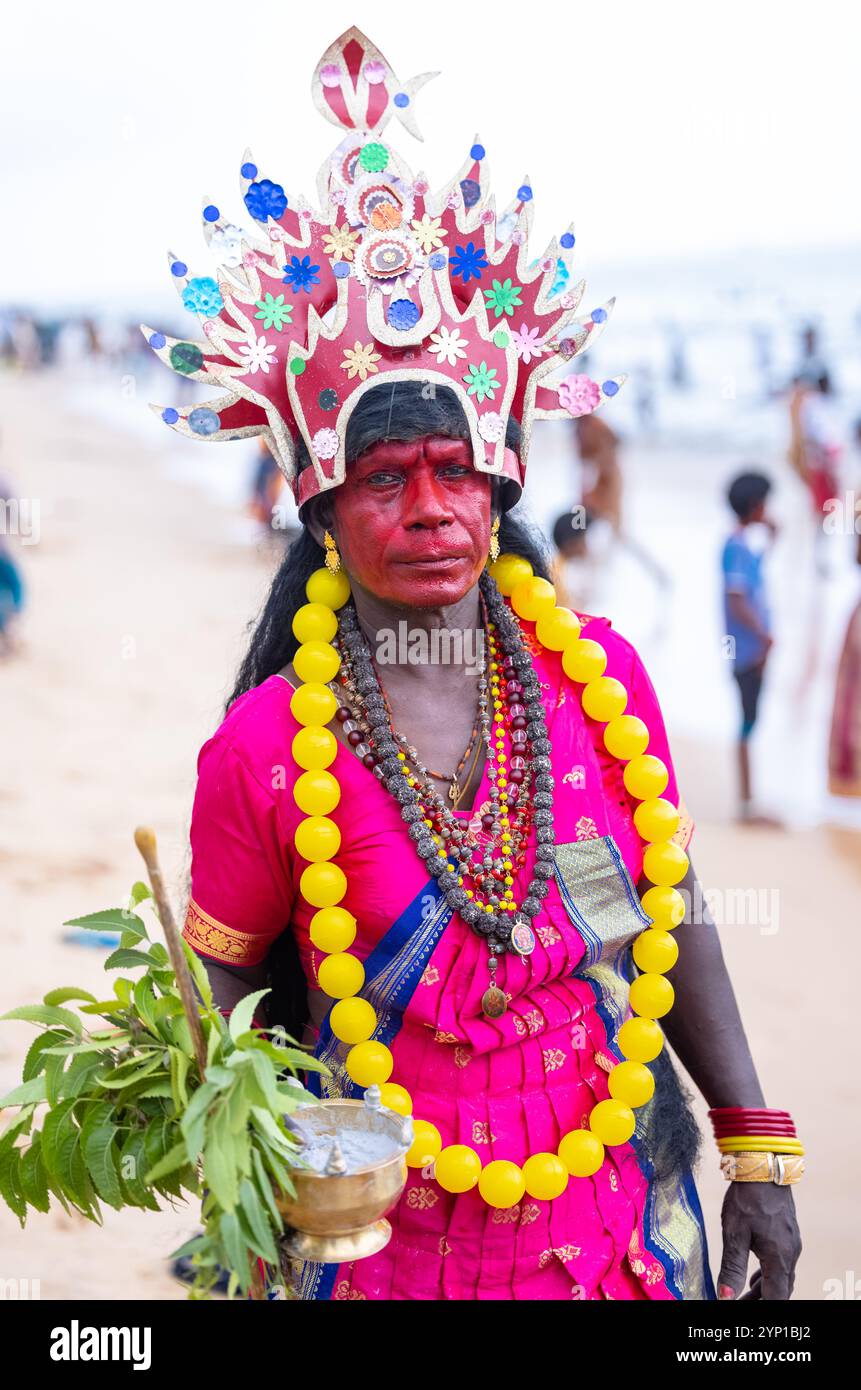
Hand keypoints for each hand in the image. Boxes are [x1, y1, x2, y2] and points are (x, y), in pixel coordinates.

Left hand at [718, 1182, 800, 1299]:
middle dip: (761, 1300)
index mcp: (779, 1259)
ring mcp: (791, 1244)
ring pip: (781, 1277)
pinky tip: (754, 1275)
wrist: (763, 1168)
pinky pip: (781, 1264)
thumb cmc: (747, 1199)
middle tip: (739, 1304)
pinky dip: (768, 1275)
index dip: (759, 1307)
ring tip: (744, 1295)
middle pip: (780, 1290)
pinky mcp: (788, 1235)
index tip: (741, 1307)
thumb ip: (732, 1268)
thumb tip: (725, 1298)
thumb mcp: (734, 1234)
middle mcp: (790, 1255)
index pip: (775, 1298)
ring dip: (765, 1289)